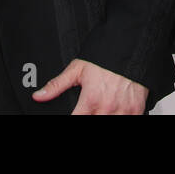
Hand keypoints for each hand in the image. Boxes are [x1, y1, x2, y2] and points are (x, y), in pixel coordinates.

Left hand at [32, 58, 147, 113]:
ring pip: (109, 124)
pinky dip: (121, 117)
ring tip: (99, 110)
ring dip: (102, 117)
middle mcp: (106, 108)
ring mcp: (123, 111)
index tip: (75, 115)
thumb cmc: (105, 59)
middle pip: (93, 124)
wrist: (131, 49)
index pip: (76, 121)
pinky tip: (114, 111)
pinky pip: (129, 121)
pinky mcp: (136, 110)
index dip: (73, 119)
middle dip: (89, 117)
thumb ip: (57, 85)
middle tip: (89, 109)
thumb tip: (39, 95)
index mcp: (90, 100)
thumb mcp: (77, 69)